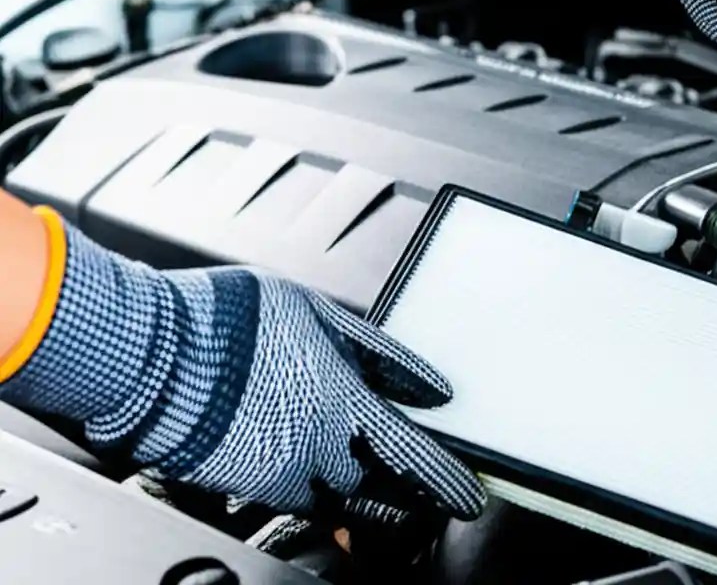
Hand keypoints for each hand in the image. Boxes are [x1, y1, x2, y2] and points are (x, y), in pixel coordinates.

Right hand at [0, 219, 484, 519]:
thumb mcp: (316, 312)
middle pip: (387, 493)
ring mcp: (282, 474)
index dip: (447, 480)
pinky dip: (329, 502)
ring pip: (347, 505)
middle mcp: (319, 449)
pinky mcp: (249, 485)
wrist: (145, 355)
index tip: (468, 495)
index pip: (414, 455)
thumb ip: (376, 351)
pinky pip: (304, 503)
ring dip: (377, 506)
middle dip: (419, 501)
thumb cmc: (227, 321)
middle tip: (441, 502)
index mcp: (343, 402)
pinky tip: (335, 492)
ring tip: (398, 504)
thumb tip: (427, 384)